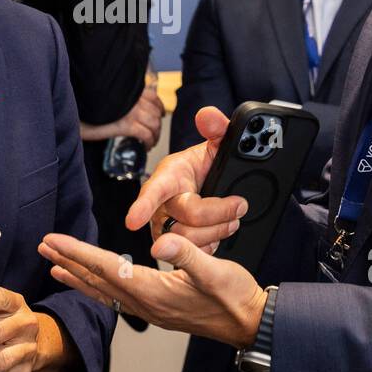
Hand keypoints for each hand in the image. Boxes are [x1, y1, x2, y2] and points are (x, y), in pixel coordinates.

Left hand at [39, 231, 265, 347]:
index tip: (54, 240)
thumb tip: (161, 241)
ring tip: (55, 266)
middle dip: (69, 262)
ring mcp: (150, 310)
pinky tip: (93, 283)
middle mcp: (146, 304)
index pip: (107, 267)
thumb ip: (188, 255)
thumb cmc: (236, 297)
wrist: (251, 323)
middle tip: (43, 246)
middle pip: (98, 280)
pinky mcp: (157, 310)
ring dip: (78, 277)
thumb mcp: (216, 271)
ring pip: (104, 292)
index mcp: (155, 292)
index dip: (78, 252)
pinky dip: (98, 288)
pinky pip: (117, 298)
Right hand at [79, 86, 164, 146]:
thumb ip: (117, 97)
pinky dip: (148, 141)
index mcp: (129, 89)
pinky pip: (145, 134)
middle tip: (154, 134)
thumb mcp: (103, 95)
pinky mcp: (125, 125)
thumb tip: (122, 105)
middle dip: (157, 125)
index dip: (159, 107)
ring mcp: (131, 111)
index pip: (153, 97)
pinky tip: (145, 147)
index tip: (160, 114)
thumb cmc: (85, 103)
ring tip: (150, 142)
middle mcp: (133, 98)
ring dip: (155, 135)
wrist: (74, 109)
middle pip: (155, 112)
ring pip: (153, 124)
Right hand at [123, 106, 246, 250]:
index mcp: (169, 176)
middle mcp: (162, 205)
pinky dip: (212, 245)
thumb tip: (208, 115)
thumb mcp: (216, 144)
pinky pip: (194, 256)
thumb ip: (217, 127)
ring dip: (219, 230)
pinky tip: (217, 231)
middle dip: (219, 214)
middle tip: (239, 206)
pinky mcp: (175, 248)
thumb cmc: (207, 167)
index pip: (152, 191)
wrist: (213, 187)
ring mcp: (166, 228)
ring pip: (191, 242)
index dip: (141, 206)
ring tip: (231, 219)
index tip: (132, 221)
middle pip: (187, 219)